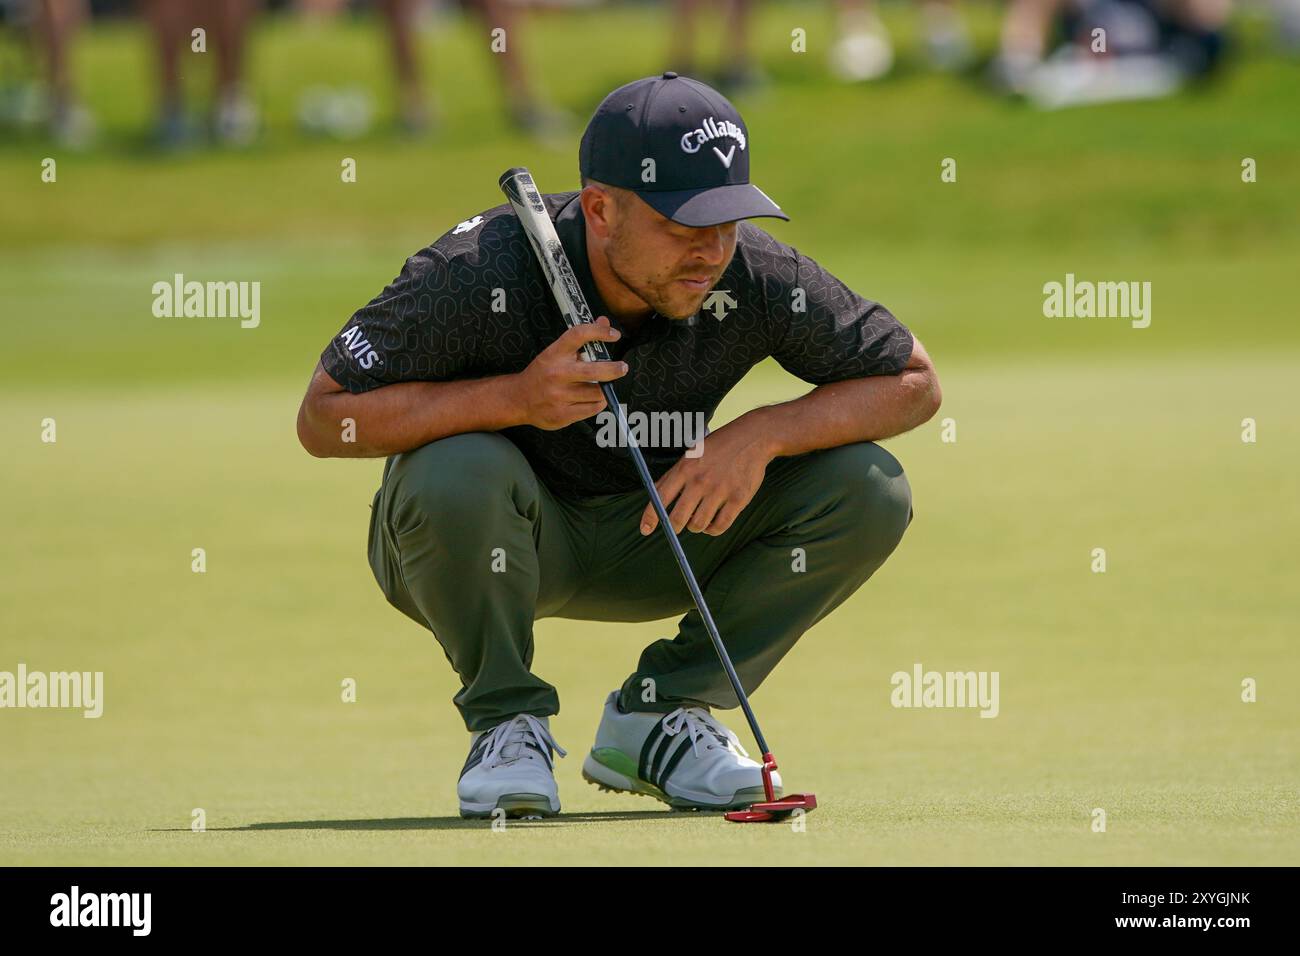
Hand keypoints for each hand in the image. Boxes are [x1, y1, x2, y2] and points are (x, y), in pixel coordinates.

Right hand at [511, 317, 627, 429]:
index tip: (614, 335)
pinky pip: (593, 409)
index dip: (600, 332)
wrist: (518, 399)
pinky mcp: (563, 414)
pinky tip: (592, 399)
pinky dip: (598, 403)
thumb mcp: (556, 352)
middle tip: (622, 367)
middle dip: (614, 369)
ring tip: (600, 386)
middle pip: (594, 371)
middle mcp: (557, 374)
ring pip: (597, 392)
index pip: (579, 335)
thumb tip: (604, 322)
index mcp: (554, 354)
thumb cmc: (543, 373)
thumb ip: (581, 339)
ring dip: (604, 389)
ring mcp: (559, 396)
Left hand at [639, 413, 775, 536]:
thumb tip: (655, 499)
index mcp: (685, 469)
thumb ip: (673, 475)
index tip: (645, 529)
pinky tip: (713, 524)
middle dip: (675, 527)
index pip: (660, 498)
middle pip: (678, 518)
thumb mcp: (692, 454)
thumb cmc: (718, 447)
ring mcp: (720, 490)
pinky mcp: (738, 499)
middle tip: (678, 526)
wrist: (752, 437)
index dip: (650, 517)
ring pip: (698, 525)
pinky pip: (720, 526)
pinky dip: (713, 530)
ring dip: (696, 527)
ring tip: (699, 519)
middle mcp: (700, 481)